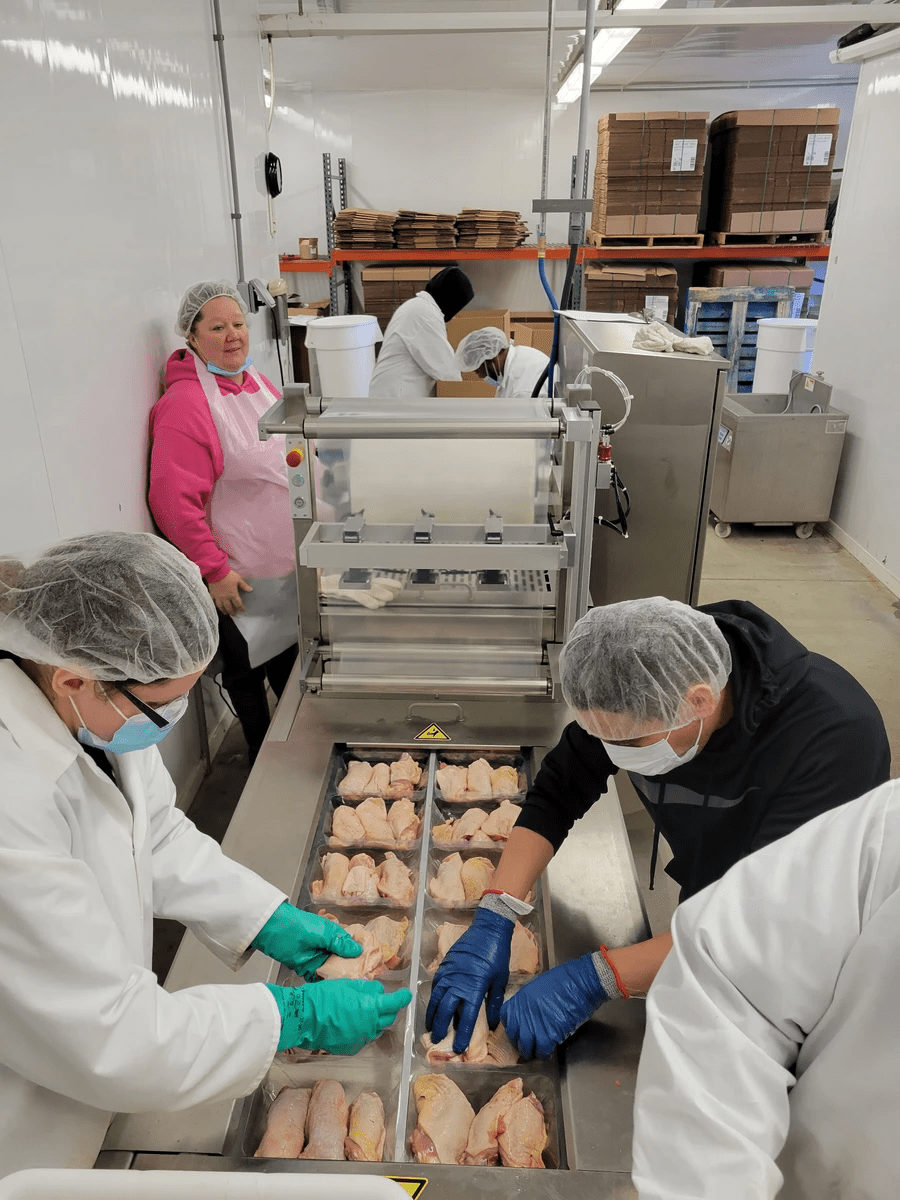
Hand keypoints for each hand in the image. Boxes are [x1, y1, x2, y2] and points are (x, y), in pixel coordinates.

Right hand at [208, 569, 252, 615]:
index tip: (243, 610)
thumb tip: (251, 590)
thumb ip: (244, 586)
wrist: (216, 572)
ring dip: (224, 610)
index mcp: (233, 594)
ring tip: (226, 613)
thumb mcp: (238, 579)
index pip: (238, 603)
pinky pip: (213, 602)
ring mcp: (218, 597)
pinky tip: (216, 607)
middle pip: (229, 607)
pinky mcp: (212, 594)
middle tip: (234, 615)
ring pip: (221, 607)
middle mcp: (225, 598)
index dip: (241, 607)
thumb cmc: (228, 575)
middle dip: (232, 612)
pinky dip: (215, 606)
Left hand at [252, 902, 361, 980]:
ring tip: (349, 991)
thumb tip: (358, 951)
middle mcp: (328, 948)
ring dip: (338, 979)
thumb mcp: (322, 932)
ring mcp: (318, 959)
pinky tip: (332, 992)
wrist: (273, 930)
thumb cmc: (299, 926)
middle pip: (343, 962)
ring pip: (332, 972)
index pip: (351, 947)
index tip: (371, 968)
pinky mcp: (307, 969)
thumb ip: (339, 942)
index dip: (360, 957)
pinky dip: (324, 984)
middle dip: (351, 972)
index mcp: (334, 936)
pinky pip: (318, 978)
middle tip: (361, 984)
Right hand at [266, 980, 411, 1054]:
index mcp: (371, 1007)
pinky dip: (363, 1031)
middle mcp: (370, 1026)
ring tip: (365, 1012)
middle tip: (383, 1001)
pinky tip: (353, 1024)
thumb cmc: (324, 997)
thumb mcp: (348, 984)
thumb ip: (368, 988)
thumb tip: (378, 991)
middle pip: (389, 1018)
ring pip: (377, 1030)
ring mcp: (361, 1039)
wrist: (305, 1018)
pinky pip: (364, 1039)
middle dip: (389, 1009)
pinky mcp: (351, 1048)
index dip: (402, 997)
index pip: (395, 1003)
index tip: (406, 994)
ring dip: (376, 1021)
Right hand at [320, 573, 403, 610]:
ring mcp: (355, 587)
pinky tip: (374, 605)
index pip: (380, 581)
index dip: (390, 583)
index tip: (399, 586)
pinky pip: (359, 597)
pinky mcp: (347, 592)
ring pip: (369, 590)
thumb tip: (388, 596)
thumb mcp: (359, 588)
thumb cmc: (343, 586)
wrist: (327, 585)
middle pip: (377, 585)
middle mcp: (361, 583)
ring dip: (380, 594)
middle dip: (387, 589)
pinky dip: (367, 601)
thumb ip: (372, 592)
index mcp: (365, 581)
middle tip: (395, 593)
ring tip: (388, 598)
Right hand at [426, 907, 512, 1053]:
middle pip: (446, 1009)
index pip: (468, 1017)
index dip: (463, 1034)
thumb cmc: (497, 954)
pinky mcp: (444, 965)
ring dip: (432, 1014)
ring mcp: (449, 972)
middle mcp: (458, 982)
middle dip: (440, 1026)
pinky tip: (433, 1005)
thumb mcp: (500, 980)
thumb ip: (495, 1003)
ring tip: (430, 1027)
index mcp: (475, 988)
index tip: (460, 1047)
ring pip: (436, 998)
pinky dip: (433, 997)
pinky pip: (435, 985)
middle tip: (438, 1040)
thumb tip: (492, 1024)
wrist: (488, 929)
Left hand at [500, 952, 609, 1058]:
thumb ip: (531, 1001)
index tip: (516, 1030)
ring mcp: (536, 1023)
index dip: (511, 1026)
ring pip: (526, 1045)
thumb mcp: (540, 986)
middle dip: (519, 1042)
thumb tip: (530, 1014)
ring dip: (530, 1052)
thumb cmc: (566, 980)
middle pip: (514, 1034)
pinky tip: (547, 1053)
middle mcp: (525, 1011)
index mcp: (522, 997)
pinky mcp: (550, 1033)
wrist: (582, 983)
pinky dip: (544, 1054)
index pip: (506, 1016)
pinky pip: (542, 1050)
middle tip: (525, 1046)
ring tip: (535, 1053)